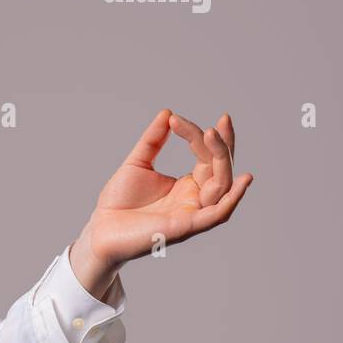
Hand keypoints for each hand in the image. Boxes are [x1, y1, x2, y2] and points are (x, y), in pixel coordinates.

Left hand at [75, 108, 252, 279]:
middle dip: (222, 144)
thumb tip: (168, 112)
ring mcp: (193, 213)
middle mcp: (195, 199)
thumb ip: (153, 140)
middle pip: (220, 168)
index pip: (205, 156)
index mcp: (188, 185)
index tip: (176, 119)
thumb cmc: (119, 202)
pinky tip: (242, 180)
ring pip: (221, 186)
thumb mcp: (137, 163)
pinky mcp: (186, 227)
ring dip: (222, 160)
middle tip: (220, 121)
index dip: (198, 135)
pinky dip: (232, 199)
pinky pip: (217, 214)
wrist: (100, 230)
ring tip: (213, 135)